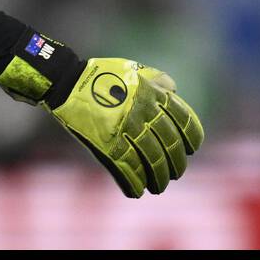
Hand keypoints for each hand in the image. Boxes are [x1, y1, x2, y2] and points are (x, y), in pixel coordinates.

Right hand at [47, 58, 203, 197]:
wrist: (68, 81)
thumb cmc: (102, 74)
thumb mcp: (134, 69)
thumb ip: (157, 79)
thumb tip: (174, 91)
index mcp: (153, 94)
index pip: (184, 120)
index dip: (192, 137)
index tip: (192, 149)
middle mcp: (144, 112)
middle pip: (170, 144)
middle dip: (176, 163)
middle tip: (176, 172)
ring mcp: (126, 129)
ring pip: (152, 160)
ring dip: (158, 178)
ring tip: (159, 187)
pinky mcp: (107, 143)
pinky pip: (127, 168)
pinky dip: (134, 183)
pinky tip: (138, 191)